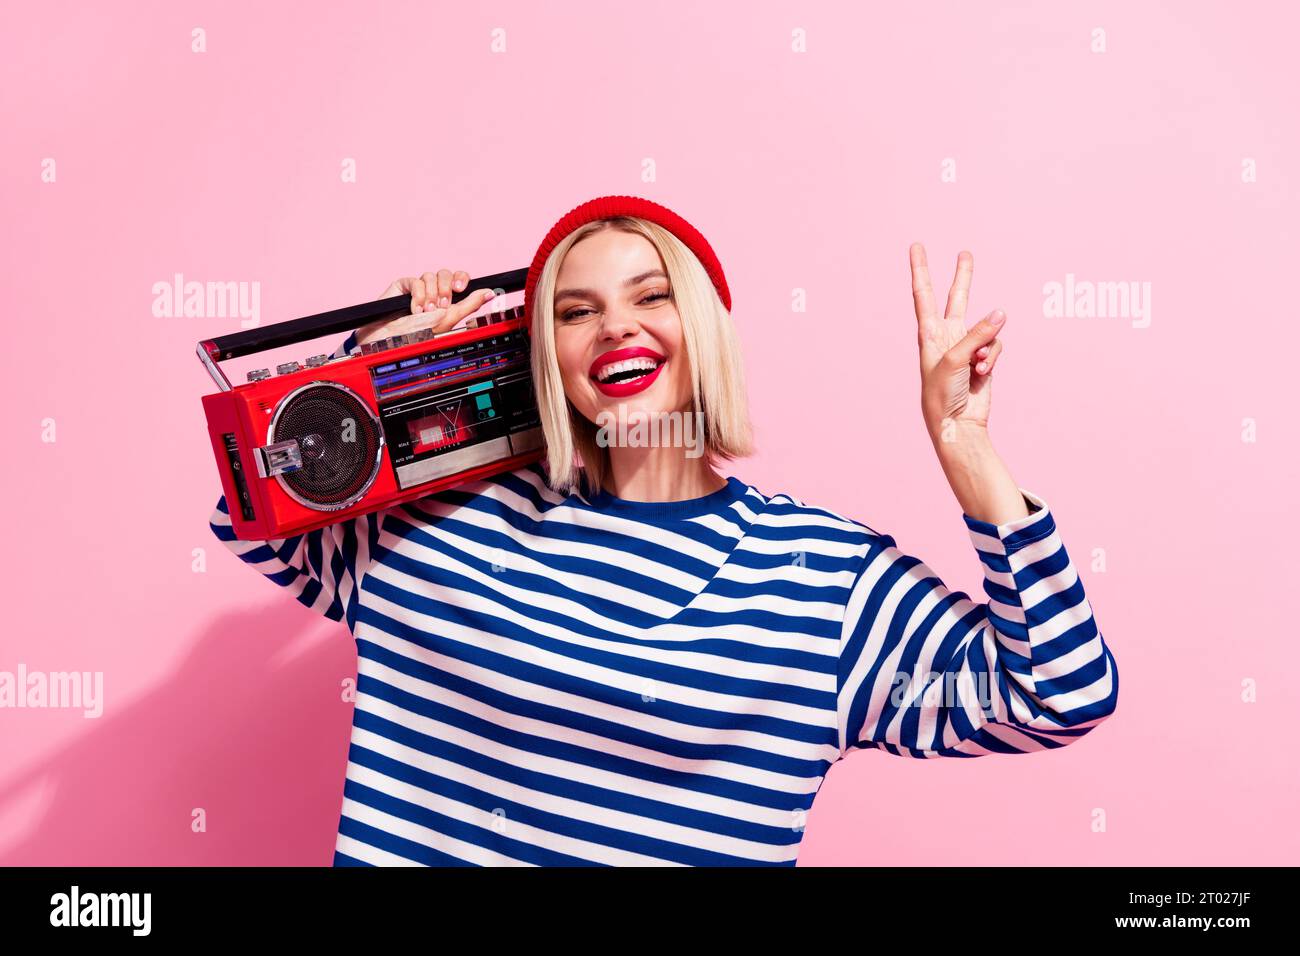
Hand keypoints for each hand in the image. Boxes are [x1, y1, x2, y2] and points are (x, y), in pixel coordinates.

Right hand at [356, 269, 496, 347]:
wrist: (393, 340)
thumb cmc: (419, 335)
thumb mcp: (449, 320)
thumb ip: (470, 304)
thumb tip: (490, 293)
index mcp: (448, 300)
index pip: (460, 278)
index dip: (461, 278)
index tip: (459, 288)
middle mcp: (434, 292)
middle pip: (447, 274)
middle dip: (445, 289)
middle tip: (441, 305)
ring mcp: (419, 288)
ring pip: (431, 275)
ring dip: (430, 295)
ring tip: (424, 311)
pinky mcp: (404, 286)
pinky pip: (416, 280)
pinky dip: (417, 295)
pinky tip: (413, 309)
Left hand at [909, 244, 1005, 442]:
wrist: (955, 423)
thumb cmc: (942, 393)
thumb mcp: (955, 358)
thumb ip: (977, 334)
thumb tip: (1001, 313)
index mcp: (929, 333)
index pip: (924, 294)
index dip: (921, 269)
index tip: (916, 246)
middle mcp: (948, 336)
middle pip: (957, 299)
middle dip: (962, 277)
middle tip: (965, 253)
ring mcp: (968, 346)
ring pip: (987, 327)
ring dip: (986, 344)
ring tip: (976, 364)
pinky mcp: (985, 358)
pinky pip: (996, 346)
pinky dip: (992, 357)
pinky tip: (983, 371)